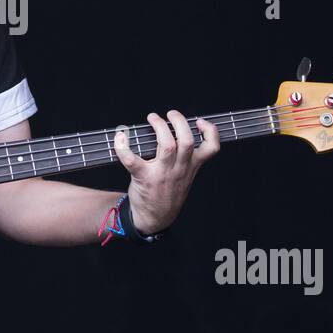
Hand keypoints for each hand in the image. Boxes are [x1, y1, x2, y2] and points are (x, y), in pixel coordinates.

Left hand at [113, 110, 219, 234]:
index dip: (210, 131)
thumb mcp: (185, 177)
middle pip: (187, 141)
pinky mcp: (143, 178)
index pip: (211, 148)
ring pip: (167, 145)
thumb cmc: (168, 193)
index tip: (199, 121)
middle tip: (170, 114)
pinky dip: (123, 147)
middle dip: (179, 122)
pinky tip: (121, 137)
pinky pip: (132, 160)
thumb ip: (186, 159)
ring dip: (160, 127)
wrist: (154, 218)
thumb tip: (177, 131)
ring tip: (153, 118)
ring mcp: (162, 173)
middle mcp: (180, 169)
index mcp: (191, 167)